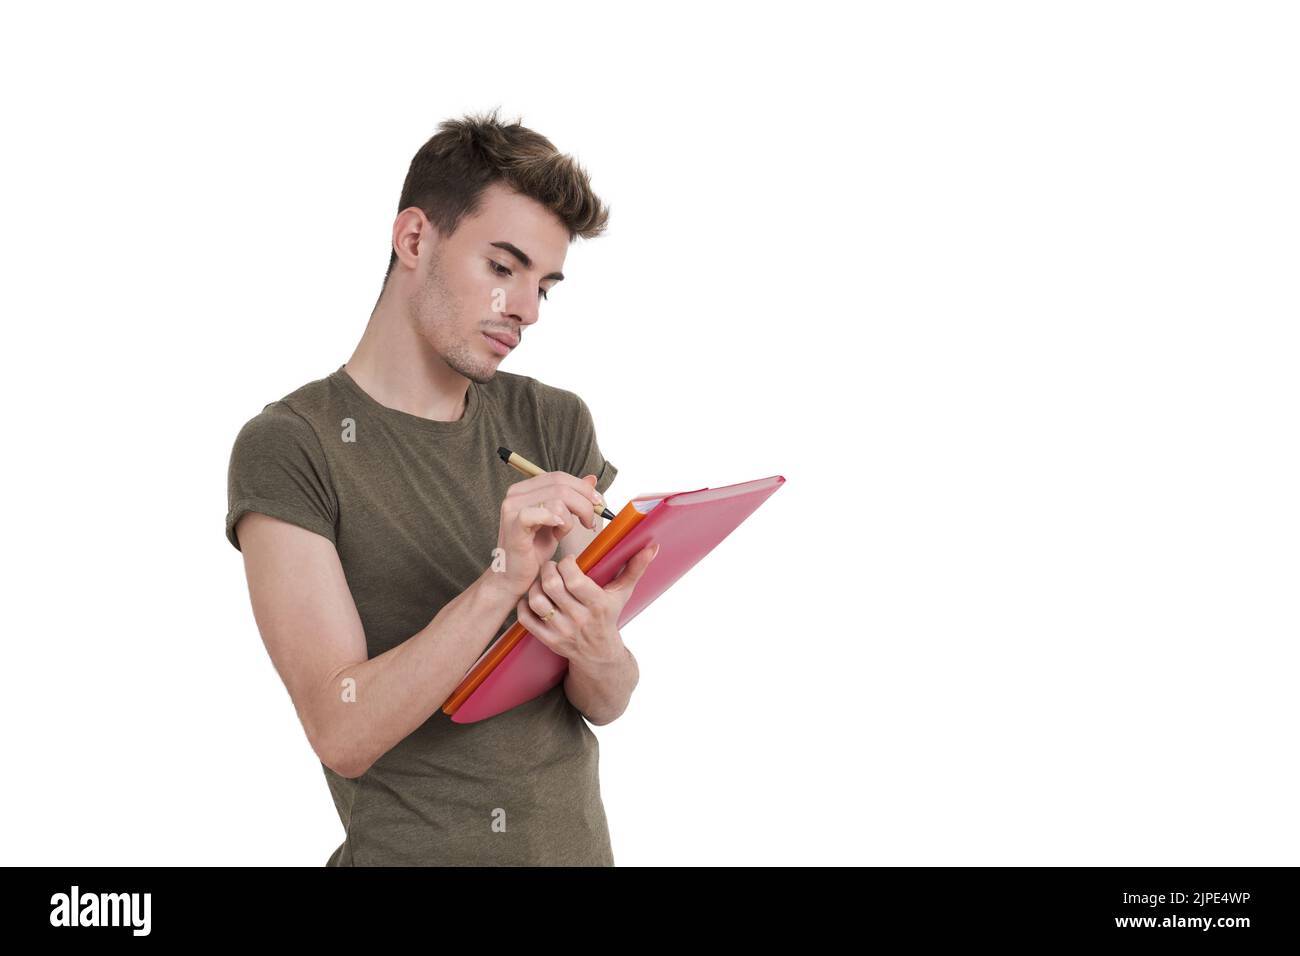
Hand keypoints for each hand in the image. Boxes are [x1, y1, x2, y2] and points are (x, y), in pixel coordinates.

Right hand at [493, 471, 604, 597]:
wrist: (515, 577)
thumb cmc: (534, 550)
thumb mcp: (558, 521)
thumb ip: (572, 499)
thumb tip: (591, 479)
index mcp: (524, 489)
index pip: (559, 477)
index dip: (582, 488)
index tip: (597, 504)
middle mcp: (515, 494)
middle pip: (561, 485)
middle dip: (583, 504)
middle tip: (589, 522)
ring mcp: (512, 509)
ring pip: (557, 500)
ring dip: (570, 519)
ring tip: (564, 534)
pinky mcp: (514, 526)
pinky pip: (539, 513)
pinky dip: (555, 521)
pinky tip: (557, 531)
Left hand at [514, 542, 659, 665]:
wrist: (600, 655)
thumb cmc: (609, 617)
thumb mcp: (623, 594)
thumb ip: (635, 568)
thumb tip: (652, 547)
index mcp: (598, 605)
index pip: (574, 580)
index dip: (567, 564)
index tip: (569, 561)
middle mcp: (579, 619)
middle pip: (552, 586)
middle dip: (548, 570)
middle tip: (552, 567)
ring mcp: (561, 631)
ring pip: (537, 601)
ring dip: (535, 586)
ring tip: (543, 581)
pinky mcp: (547, 639)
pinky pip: (526, 619)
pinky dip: (525, 604)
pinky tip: (534, 596)